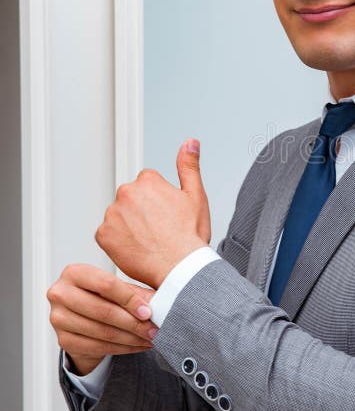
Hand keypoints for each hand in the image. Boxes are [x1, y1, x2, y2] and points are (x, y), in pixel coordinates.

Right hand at [47, 263, 158, 375]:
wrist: (84, 316)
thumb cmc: (105, 296)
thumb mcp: (121, 288)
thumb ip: (137, 293)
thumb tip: (162, 302)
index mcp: (74, 273)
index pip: (107, 285)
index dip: (130, 300)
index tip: (149, 312)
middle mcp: (60, 294)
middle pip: (103, 311)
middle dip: (134, 323)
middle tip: (154, 330)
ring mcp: (58, 318)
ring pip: (102, 332)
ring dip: (131, 338)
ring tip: (150, 338)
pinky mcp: (63, 340)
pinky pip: (97, 347)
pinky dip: (122, 348)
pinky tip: (137, 346)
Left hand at [94, 139, 210, 287]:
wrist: (179, 267)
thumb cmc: (190, 235)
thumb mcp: (196, 196)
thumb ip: (188, 165)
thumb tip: (190, 142)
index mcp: (148, 181)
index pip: (147, 184)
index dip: (159, 201)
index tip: (167, 216)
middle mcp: (126, 193)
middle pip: (131, 199)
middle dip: (142, 211)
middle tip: (159, 230)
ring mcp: (112, 214)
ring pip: (119, 216)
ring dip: (129, 226)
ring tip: (149, 241)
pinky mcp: (103, 235)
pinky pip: (108, 235)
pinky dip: (120, 242)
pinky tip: (137, 249)